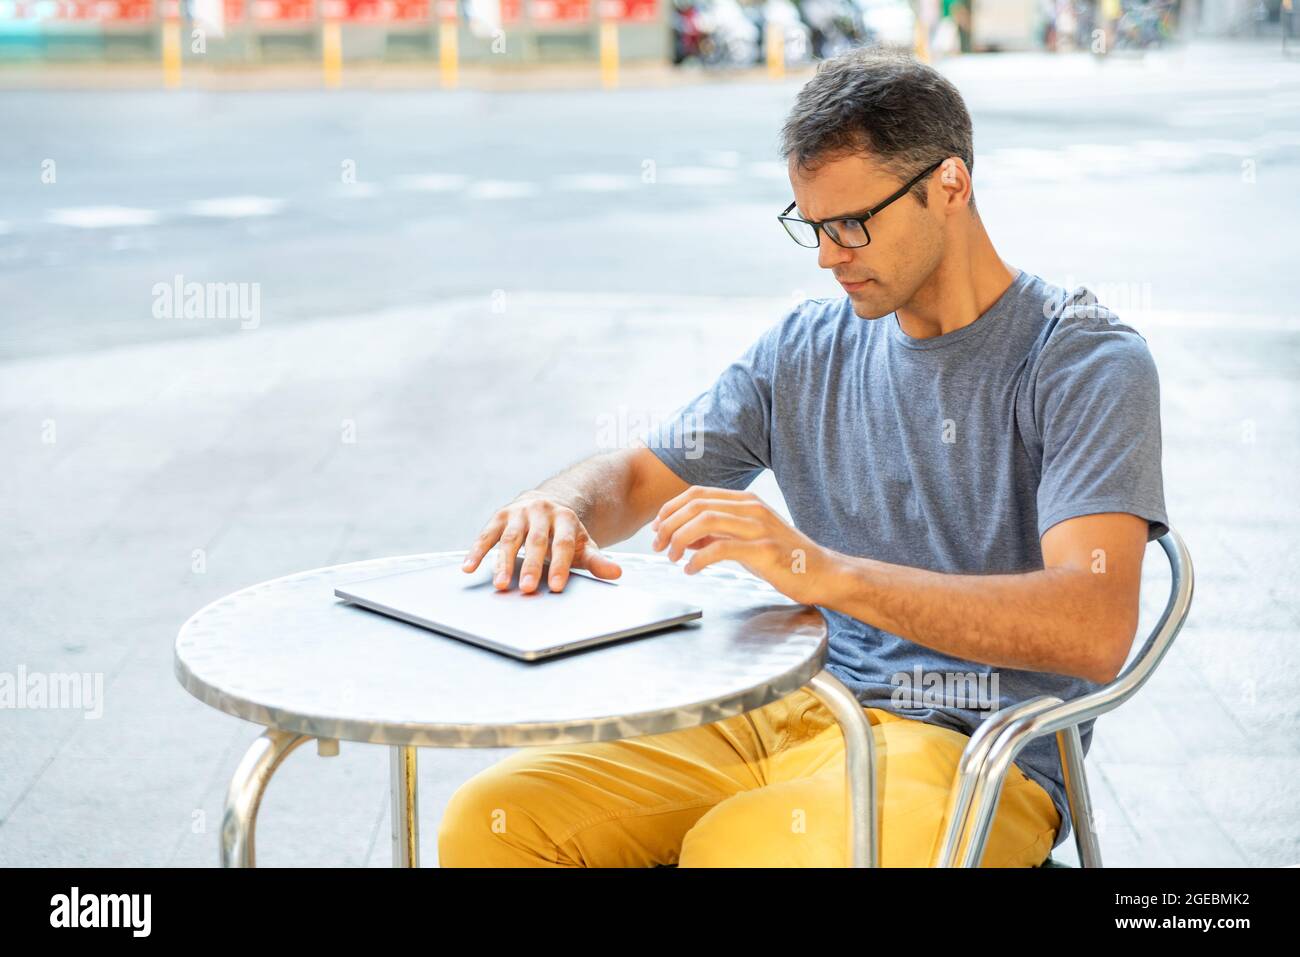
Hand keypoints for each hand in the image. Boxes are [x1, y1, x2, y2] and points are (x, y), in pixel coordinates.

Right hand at [461, 491, 621, 593]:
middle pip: (535, 541)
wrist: (545, 505)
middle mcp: (541, 510)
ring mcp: (519, 512)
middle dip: (530, 566)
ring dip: (503, 562)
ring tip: (500, 585)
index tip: (555, 586)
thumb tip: (617, 573)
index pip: (562, 543)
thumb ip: (596, 560)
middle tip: (525, 589)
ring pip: (510, 538)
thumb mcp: (582, 545)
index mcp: (565, 517)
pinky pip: (487, 535)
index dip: (559, 565)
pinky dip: (477, 551)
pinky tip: (469, 567)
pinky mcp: (500, 516)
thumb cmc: (564, 534)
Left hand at [649, 486, 837, 605]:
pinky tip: (691, 570)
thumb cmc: (784, 559)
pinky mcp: (763, 550)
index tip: (657, 527)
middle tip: (658, 545)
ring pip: (705, 521)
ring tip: (671, 557)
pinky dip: (698, 559)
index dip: (671, 508)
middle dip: (669, 524)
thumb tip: (686, 538)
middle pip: (696, 505)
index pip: (697, 494)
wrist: (823, 574)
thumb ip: (718, 536)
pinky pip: (720, 549)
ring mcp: (758, 528)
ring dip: (679, 539)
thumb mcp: (746, 541)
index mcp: (746, 501)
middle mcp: (751, 508)